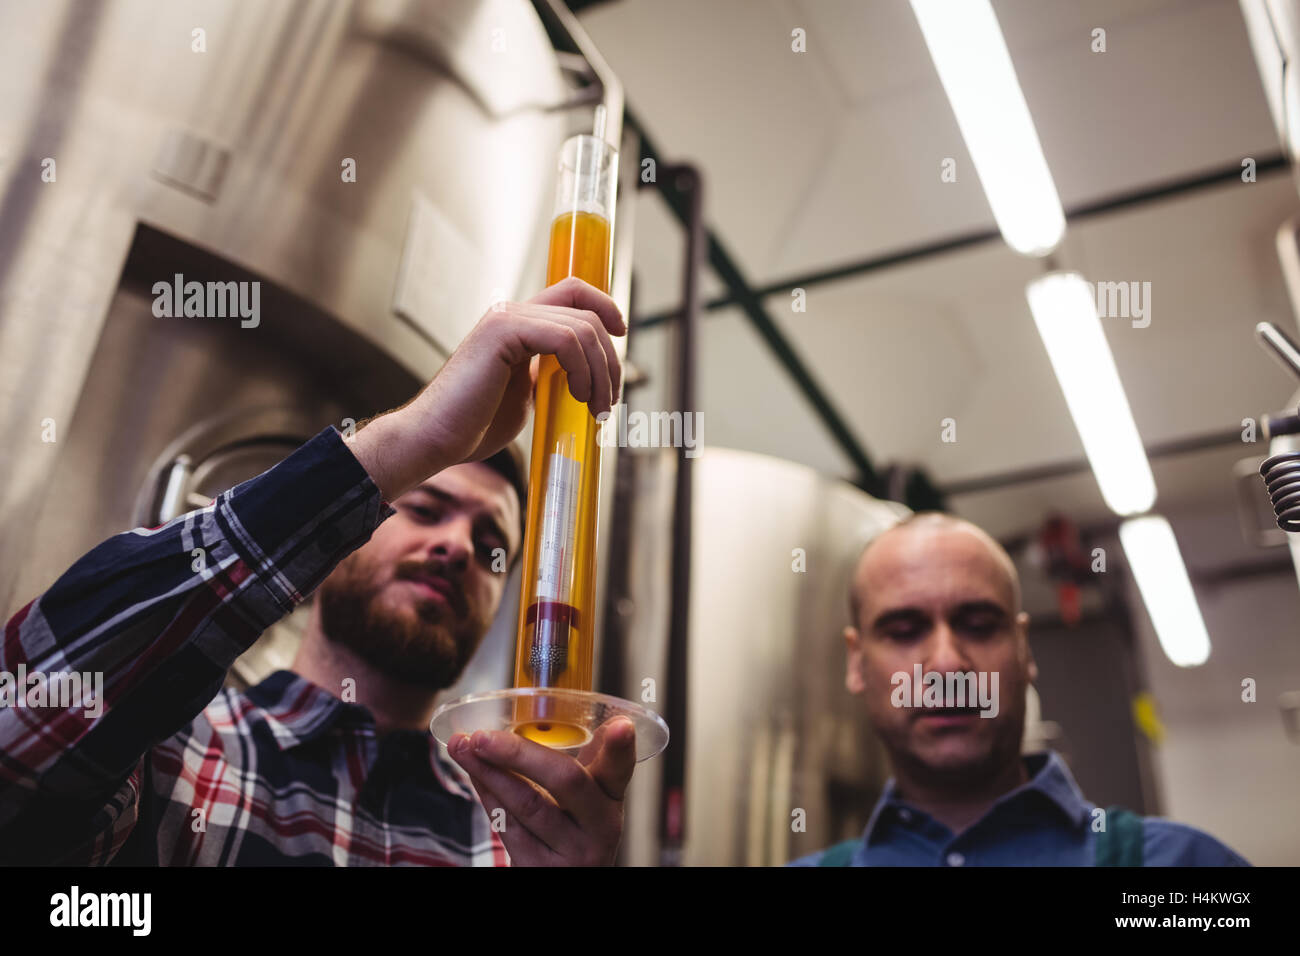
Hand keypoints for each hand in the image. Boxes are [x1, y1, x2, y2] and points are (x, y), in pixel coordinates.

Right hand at [346, 277, 624, 500]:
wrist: (434, 439)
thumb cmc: (474, 427)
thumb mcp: (525, 396)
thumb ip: (549, 377)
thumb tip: (583, 382)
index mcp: (516, 324)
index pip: (571, 292)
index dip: (604, 305)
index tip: (621, 334)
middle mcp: (511, 313)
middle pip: (586, 312)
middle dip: (610, 359)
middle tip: (610, 403)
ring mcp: (505, 319)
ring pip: (582, 328)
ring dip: (601, 371)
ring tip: (598, 409)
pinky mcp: (502, 332)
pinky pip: (565, 339)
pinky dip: (583, 369)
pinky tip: (580, 397)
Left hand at [448, 716, 635, 865]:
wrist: (569, 876)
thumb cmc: (576, 831)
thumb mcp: (589, 799)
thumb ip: (580, 762)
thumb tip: (554, 710)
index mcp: (611, 799)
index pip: (620, 769)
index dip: (621, 748)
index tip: (620, 726)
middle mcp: (598, 827)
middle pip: (565, 781)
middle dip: (519, 753)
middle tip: (483, 736)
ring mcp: (569, 851)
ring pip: (527, 804)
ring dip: (488, 772)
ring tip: (463, 747)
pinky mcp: (539, 867)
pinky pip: (508, 827)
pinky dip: (487, 794)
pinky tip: (474, 774)